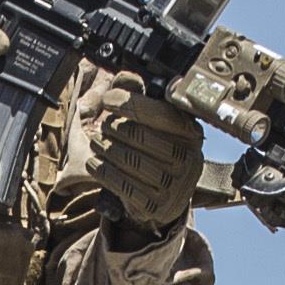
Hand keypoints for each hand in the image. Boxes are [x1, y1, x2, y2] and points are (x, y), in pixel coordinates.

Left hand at [97, 93, 204, 234]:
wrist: (166, 199)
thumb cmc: (159, 154)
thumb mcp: (157, 127)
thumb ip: (141, 101)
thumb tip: (125, 78)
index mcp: (190, 133)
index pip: (160, 114)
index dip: (130, 103)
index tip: (108, 99)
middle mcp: (186, 159)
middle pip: (140, 136)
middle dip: (114, 128)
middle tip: (102, 125)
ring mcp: (173, 185)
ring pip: (129, 160)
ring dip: (106, 148)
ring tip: (96, 142)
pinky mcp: (155, 206)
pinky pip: (122, 185)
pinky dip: (103, 171)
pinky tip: (94, 163)